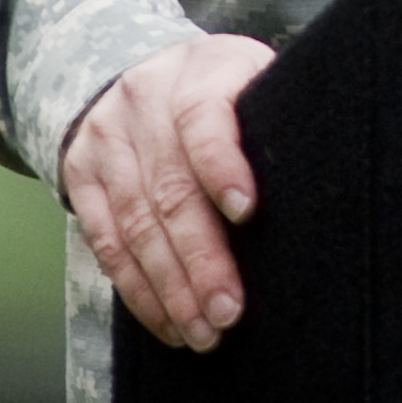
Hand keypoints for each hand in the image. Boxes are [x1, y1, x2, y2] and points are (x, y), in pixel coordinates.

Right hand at [66, 34, 273, 349]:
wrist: (139, 70)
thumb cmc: (225, 88)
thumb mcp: (253, 79)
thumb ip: (274, 121)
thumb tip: (322, 186)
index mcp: (198, 71)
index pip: (204, 117)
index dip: (222, 165)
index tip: (247, 211)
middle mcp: (143, 100)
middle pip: (170, 189)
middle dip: (201, 258)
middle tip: (229, 310)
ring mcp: (105, 139)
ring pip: (134, 224)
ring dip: (169, 288)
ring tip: (202, 332)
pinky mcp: (79, 174)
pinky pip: (105, 242)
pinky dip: (137, 289)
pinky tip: (168, 323)